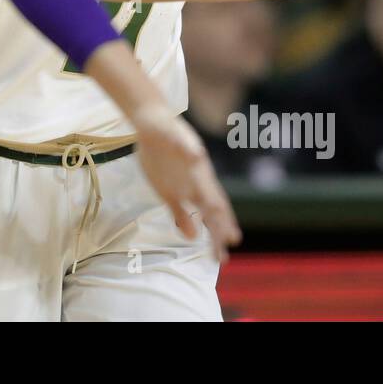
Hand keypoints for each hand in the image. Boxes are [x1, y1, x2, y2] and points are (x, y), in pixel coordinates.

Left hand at [132, 104, 242, 262]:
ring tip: (214, 253)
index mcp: (200, 174)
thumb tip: (196, 158)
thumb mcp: (175, 137)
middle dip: (217, 234)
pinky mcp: (166, 188)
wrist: (150, 124)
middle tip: (222, 259)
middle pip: (210, 213)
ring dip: (207, 233)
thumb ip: (186, 148)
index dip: (224, 221)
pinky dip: (185, 221)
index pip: (215, 202)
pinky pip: (178, 208)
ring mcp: (182, 186)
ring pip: (198, 214)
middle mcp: (195, 183)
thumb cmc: (166, 128)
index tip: (231, 239)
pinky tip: (190, 233)